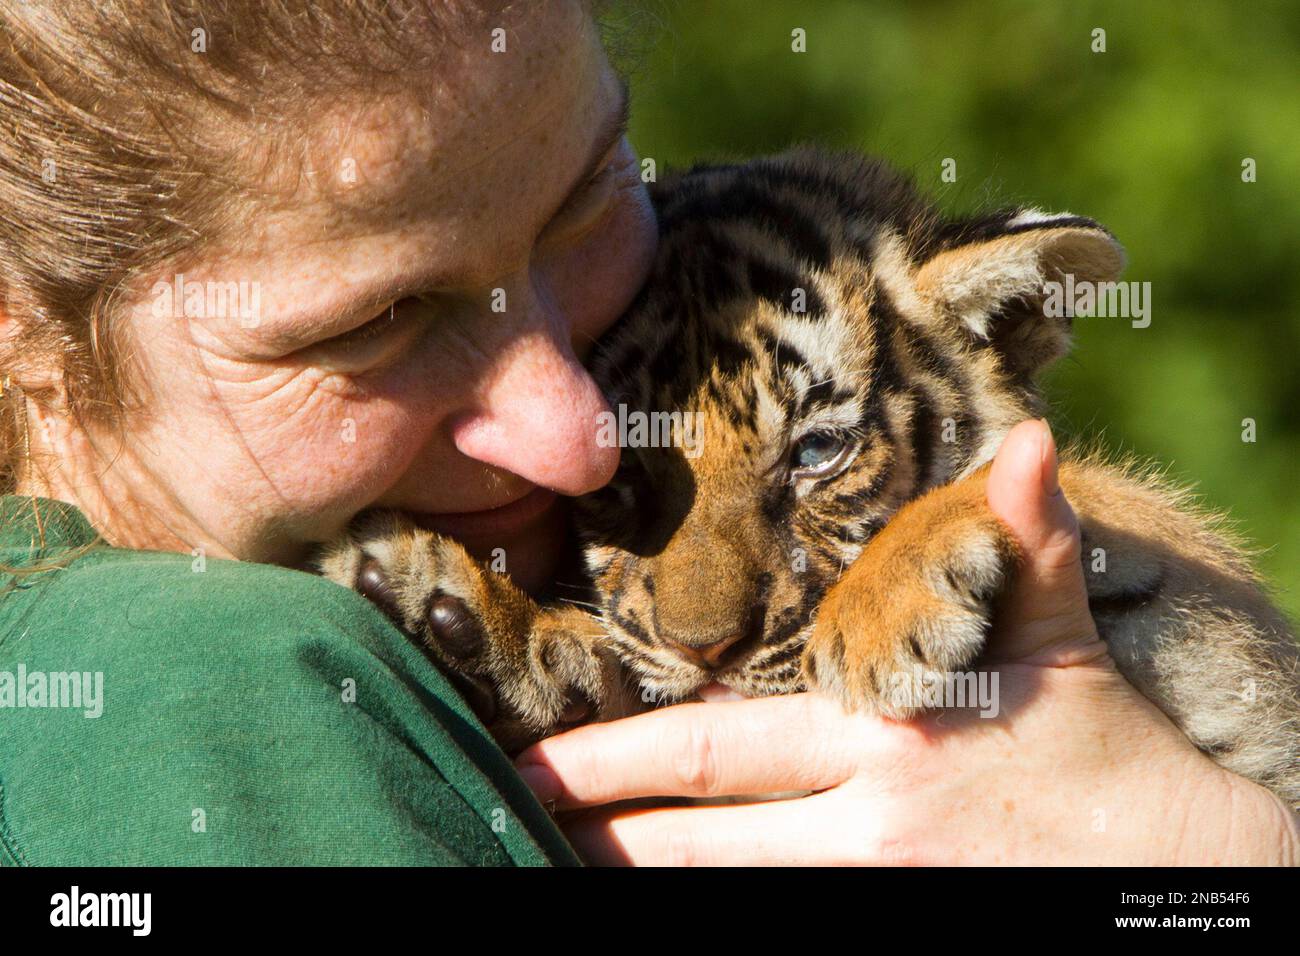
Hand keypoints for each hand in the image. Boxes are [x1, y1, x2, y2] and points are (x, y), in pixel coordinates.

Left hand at [515, 421, 1299, 864]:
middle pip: (694, 835)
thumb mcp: (1059, 638)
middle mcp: (864, 820)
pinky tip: (655, 896)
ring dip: (633, 875)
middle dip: (595, 829)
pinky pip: (775, 924)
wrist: (1182, 868)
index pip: (714, 749)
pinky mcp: (897, 923)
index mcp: (880, 733)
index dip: (614, 760)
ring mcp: (877, 886)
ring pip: (722, 889)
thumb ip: (1026, 539)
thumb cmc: (1102, 743)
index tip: (535, 765)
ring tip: (551, 860)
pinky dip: (709, 908)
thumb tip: (1025, 440)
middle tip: (507, 816)